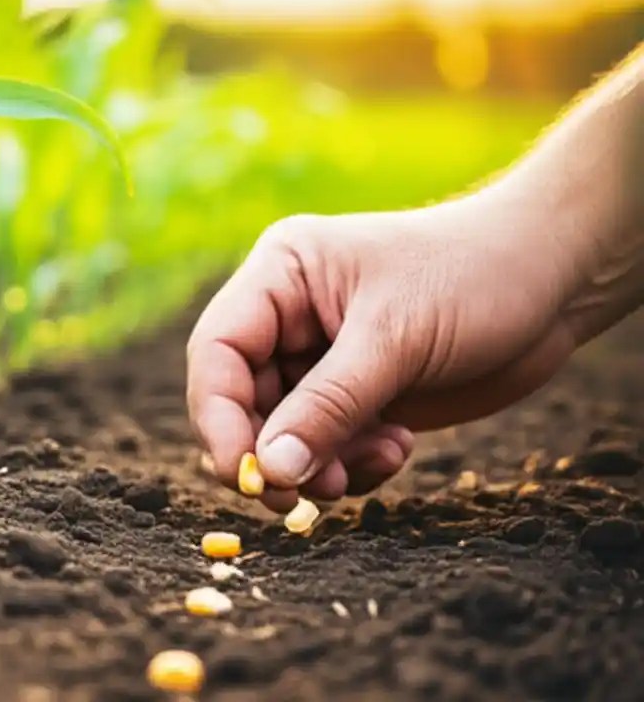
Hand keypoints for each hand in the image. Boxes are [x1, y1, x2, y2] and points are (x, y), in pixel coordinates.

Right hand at [186, 193, 582, 511]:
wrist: (555, 279)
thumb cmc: (473, 276)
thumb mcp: (394, 340)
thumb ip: (328, 407)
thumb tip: (270, 472)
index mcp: (280, 277)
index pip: (217, 351)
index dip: (218, 416)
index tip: (243, 473)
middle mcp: (289, 317)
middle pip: (242, 401)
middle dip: (275, 452)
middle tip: (301, 497)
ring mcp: (321, 358)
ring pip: (285, 433)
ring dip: (320, 463)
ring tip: (377, 460)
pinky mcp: (357, 393)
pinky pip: (327, 446)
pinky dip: (353, 462)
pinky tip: (399, 447)